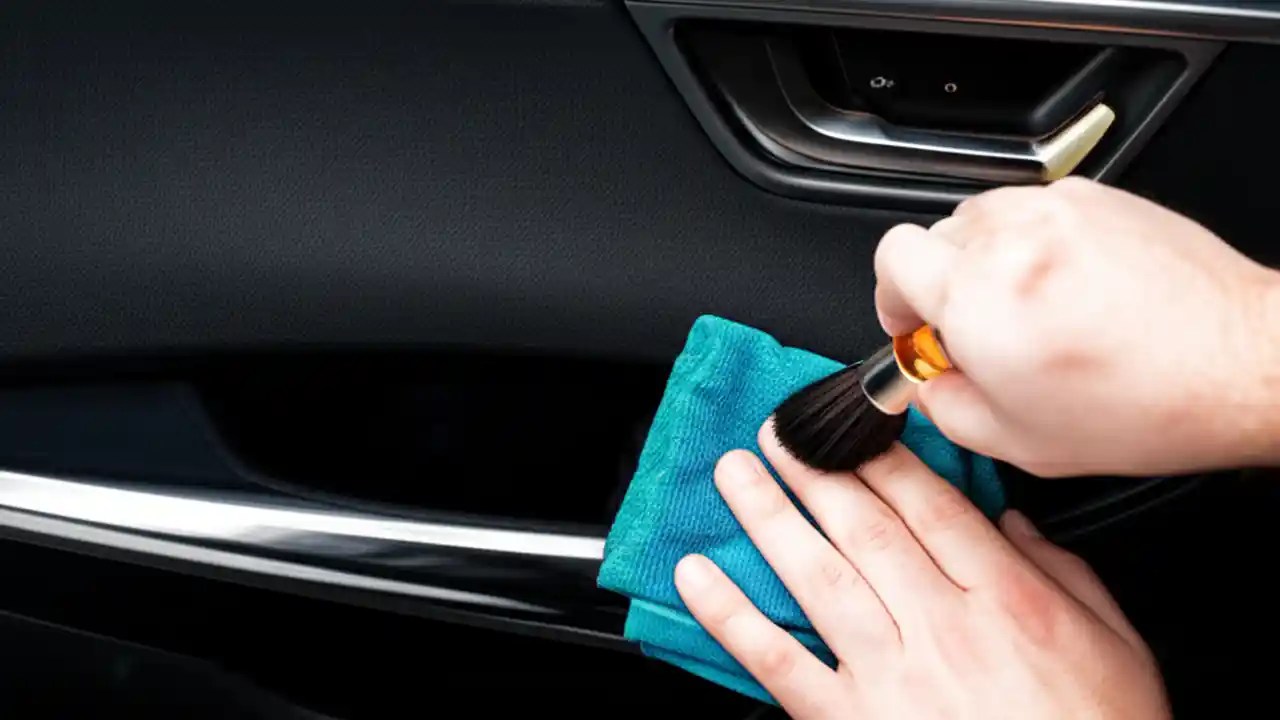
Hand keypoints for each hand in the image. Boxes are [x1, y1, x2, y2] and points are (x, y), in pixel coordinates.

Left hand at [674, 424, 1169, 719]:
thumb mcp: (1118, 650)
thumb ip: (1063, 573)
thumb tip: (1010, 522)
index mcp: (1008, 601)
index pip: (930, 507)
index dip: (881, 460)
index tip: (849, 426)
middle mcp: (942, 627)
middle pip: (865, 527)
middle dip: (815, 471)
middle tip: (777, 430)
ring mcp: (890, 675)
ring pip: (818, 575)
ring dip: (768, 518)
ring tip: (733, 474)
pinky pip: (778, 661)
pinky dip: (730, 616)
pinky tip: (697, 578)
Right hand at [874, 176, 1279, 476]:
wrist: (1238, 363)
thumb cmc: (1145, 404)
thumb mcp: (1017, 441)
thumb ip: (943, 407)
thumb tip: (926, 381)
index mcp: (977, 298)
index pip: (891, 257)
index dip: (892, 296)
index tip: (912, 324)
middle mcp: (1009, 240)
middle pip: (931, 240)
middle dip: (941, 285)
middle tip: (979, 330)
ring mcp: (1054, 210)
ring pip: (980, 219)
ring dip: (985, 259)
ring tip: (1027, 306)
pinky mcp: (1094, 196)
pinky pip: (1033, 210)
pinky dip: (1033, 243)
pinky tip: (1065, 286)